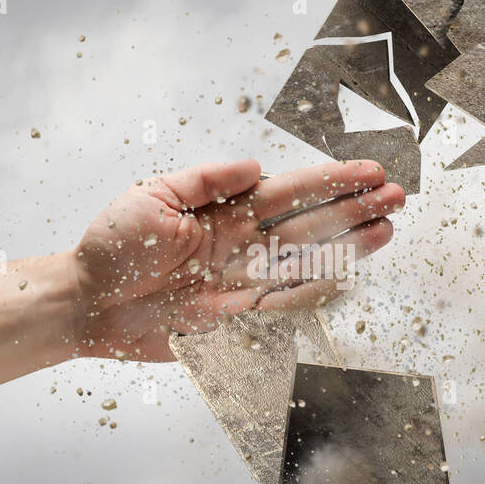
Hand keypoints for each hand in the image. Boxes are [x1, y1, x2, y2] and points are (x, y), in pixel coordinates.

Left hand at [72, 158, 402, 360]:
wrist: (87, 303)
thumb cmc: (111, 247)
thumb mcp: (152, 196)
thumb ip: (205, 180)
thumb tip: (255, 165)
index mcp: (225, 210)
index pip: (289, 193)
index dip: (330, 182)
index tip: (369, 172)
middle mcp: (242, 243)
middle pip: (309, 224)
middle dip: (354, 210)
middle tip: (397, 197)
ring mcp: (242, 280)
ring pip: (307, 260)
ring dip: (348, 247)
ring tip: (387, 230)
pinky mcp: (236, 318)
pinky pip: (284, 303)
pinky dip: (317, 289)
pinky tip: (348, 273)